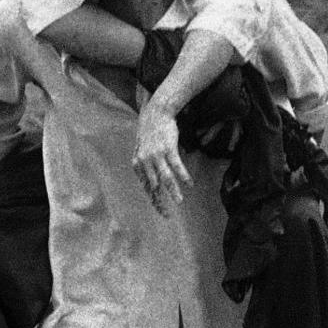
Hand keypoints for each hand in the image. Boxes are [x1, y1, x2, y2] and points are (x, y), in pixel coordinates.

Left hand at [133, 101, 190, 216]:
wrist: (155, 112)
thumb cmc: (150, 132)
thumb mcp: (141, 150)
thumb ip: (144, 166)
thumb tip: (150, 183)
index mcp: (138, 164)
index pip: (146, 187)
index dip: (154, 200)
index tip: (161, 211)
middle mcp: (145, 162)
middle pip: (154, 187)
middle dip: (161, 202)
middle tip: (168, 215)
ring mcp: (156, 155)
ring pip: (165, 178)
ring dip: (173, 192)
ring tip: (179, 202)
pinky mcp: (168, 148)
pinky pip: (176, 166)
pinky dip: (183, 176)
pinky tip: (189, 184)